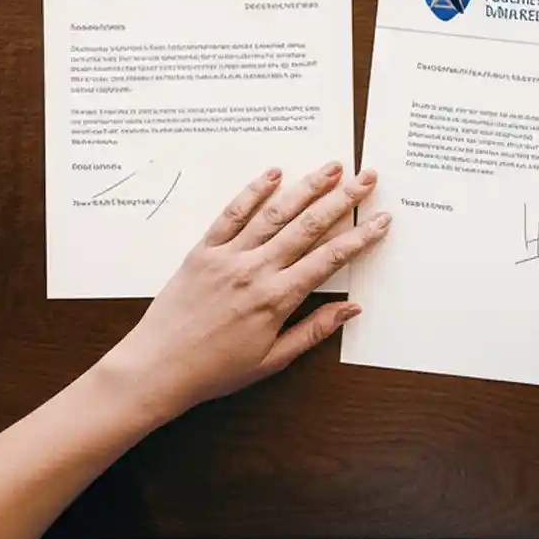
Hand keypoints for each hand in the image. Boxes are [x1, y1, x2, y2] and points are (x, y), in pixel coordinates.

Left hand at [98, 162, 388, 419]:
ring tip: (332, 167)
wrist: (157, 367)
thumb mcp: (271, 359)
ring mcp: (228, 256)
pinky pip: (231, 213)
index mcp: (276, 299)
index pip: (329, 259)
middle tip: (367, 178)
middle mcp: (255, 271)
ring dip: (306, 187)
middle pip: (308, 226)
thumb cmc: (215, 370)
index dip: (360, 237)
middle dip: (342, 199)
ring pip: (275, 213)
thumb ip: (313, 330)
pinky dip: (253, 191)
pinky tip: (273, 173)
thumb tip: (351, 309)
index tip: (381, 220)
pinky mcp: (203, 250)